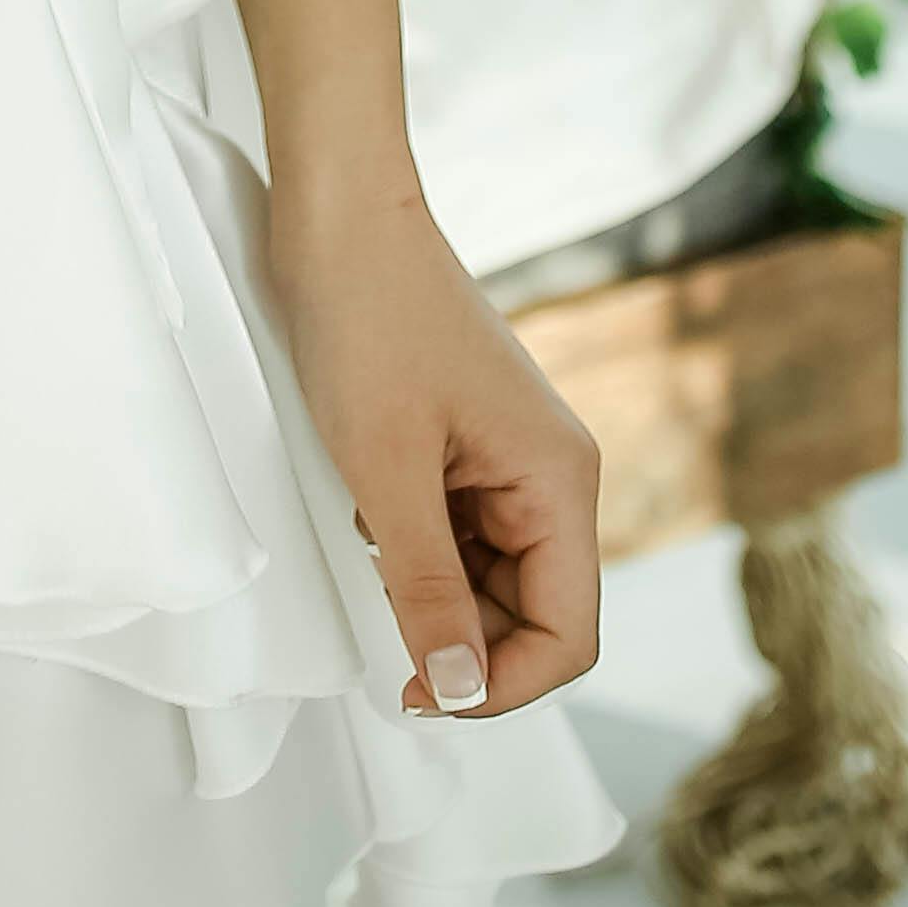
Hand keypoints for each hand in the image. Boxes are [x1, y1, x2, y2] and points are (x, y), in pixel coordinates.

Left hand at [265, 175, 601, 721]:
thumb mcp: (386, 471)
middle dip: (462, 640)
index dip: (500, 686)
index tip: (418, 694)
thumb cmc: (367, 320)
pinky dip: (416, 545)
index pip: (567, 636)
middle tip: (379, 632)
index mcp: (561, 482)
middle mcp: (553, 476)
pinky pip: (460, 531)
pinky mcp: (470, 443)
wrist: (339, 212)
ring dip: (433, 591)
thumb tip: (457, 691)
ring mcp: (512, 458)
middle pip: (532, 613)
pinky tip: (368, 512)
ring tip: (370, 547)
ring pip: (491, 577)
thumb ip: (427, 588)